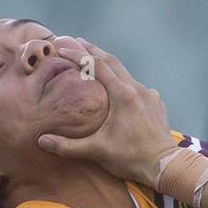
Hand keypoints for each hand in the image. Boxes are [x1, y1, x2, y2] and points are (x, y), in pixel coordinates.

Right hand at [36, 38, 177, 187]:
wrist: (165, 166)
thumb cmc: (131, 158)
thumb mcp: (97, 151)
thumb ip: (68, 146)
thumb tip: (42, 140)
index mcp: (121, 95)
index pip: (96, 66)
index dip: (77, 55)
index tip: (61, 47)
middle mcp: (136, 89)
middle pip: (112, 62)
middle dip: (93, 50)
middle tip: (76, 41)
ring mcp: (149, 96)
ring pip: (126, 73)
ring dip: (109, 65)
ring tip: (95, 61)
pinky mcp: (157, 105)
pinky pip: (138, 87)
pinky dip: (125, 82)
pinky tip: (121, 87)